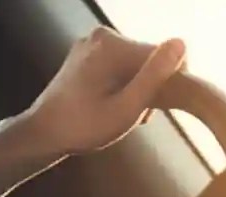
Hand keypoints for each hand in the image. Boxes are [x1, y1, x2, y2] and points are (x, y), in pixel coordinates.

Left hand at [20, 27, 185, 155]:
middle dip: (149, 88)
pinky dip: (125, 85)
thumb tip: (181, 44)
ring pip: (137, 64)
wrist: (44, 132)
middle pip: (149, 59)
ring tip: (120, 112)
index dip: (167, 85)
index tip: (151, 110)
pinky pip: (122, 66)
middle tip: (133, 116)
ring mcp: (93, 43)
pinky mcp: (89, 53)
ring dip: (138, 89)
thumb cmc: (84, 126)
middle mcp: (102, 35)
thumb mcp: (127, 107)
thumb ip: (155, 76)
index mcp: (111, 45)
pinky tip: (112, 104)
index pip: (163, 56)